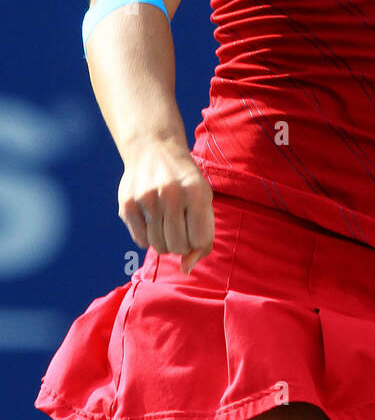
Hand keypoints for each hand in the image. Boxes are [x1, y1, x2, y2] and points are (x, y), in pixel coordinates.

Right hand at [118, 137, 213, 273]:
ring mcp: (146, 199)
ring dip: (164, 241)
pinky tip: (151, 219)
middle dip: (181, 244)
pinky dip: (148, 237)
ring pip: (158, 246)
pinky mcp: (127, 204)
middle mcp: (170, 194)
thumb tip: (186, 269)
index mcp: (195, 193)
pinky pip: (140, 240)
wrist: (154, 150)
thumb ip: (203, 235)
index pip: (199, 240)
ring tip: (166, 223)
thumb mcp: (203, 200)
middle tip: (179, 227)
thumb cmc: (185, 182)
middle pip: (177, 246)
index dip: (198, 243)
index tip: (194, 232)